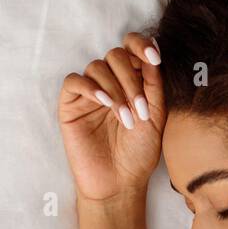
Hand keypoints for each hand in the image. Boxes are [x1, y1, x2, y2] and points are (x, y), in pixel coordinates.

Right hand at [58, 30, 163, 200]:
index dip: (140, 44)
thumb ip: (154, 83)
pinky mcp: (71, 105)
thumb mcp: (156, 116)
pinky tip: (105, 102)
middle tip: (140, 108)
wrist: (119, 183)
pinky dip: (91, 87)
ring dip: (115, 89)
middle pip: (116, 56)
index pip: (132, 48)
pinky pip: (74, 81)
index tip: (153, 57)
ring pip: (97, 67)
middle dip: (130, 79)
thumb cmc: (139, 153)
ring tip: (125, 119)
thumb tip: (153, 48)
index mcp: (133, 81)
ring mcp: (90, 94)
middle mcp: (110, 83)